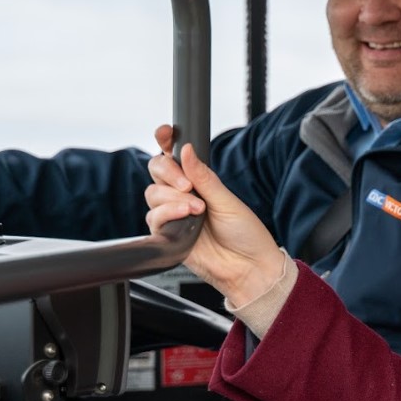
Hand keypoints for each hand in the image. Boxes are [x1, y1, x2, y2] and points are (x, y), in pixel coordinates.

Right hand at [146, 125, 284, 306]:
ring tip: (197, 208)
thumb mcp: (228, 200)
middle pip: (157, 170)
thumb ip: (204, 177)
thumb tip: (187, 150)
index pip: (176, 156)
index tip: (165, 133)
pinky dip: (167, 213)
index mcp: (201, 181)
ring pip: (153, 193)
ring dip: (173, 197)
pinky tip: (186, 217)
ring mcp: (174, 214)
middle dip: (168, 172)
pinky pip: (153, 217)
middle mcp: (184, 195)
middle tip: (187, 184)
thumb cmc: (245, 234)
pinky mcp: (167, 234)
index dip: (166, 141)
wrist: (248, 267)